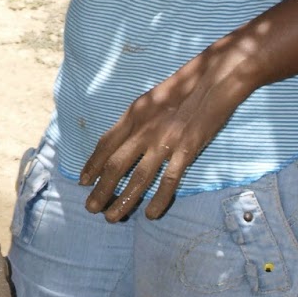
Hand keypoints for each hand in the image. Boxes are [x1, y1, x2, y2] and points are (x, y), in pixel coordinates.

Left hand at [80, 44, 251, 220]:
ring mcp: (165, 141)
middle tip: (90, 208)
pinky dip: (158, 200)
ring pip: (137, 178)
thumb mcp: (152, 98)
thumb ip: (136, 120)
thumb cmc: (185, 86)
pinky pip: (168, 181)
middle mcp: (144, 129)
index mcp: (134, 114)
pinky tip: (150, 214)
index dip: (92, 165)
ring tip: (111, 217)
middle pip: (115, 165)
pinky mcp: (187, 150)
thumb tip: (120, 141)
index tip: (83, 181)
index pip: (105, 144)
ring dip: (123, 200)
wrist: (215, 79)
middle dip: (101, 189)